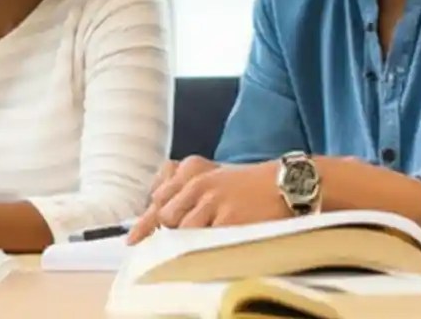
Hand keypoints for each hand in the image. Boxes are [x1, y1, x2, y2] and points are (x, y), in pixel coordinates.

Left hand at [129, 158, 291, 242]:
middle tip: (171, 245)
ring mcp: (213, 202)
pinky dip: (204, 247)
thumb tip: (159, 218)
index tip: (133, 240)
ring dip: (187, 241)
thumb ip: (188, 194)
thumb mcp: (215, 178)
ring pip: (182, 231)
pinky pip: (205, 241)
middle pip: (165, 217)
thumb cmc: (249, 186)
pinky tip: (214, 245)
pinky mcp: (228, 219)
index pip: (158, 200)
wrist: (287, 184)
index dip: (145, 224)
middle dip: (167, 233)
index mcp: (192, 173)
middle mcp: (199, 185)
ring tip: (201, 243)